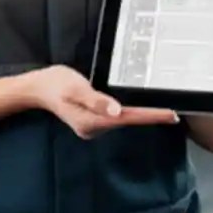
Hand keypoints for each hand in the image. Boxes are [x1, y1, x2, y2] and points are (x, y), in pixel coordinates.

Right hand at [28, 66, 178, 139]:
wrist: (38, 88)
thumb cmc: (56, 84)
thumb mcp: (75, 88)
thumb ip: (96, 100)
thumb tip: (116, 111)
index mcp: (91, 121)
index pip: (127, 119)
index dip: (150, 116)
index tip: (170, 115)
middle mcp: (94, 128)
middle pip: (128, 121)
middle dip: (150, 117)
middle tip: (174, 113)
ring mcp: (93, 126)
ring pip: (123, 121)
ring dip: (142, 116)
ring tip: (163, 111)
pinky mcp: (94, 121)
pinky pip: (117, 118)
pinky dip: (131, 114)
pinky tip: (141, 109)